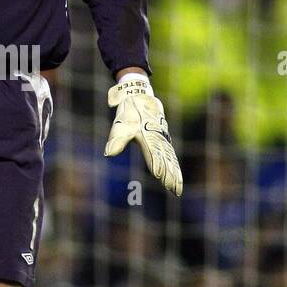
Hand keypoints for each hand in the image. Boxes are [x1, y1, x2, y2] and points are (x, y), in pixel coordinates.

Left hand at [103, 74, 182, 195]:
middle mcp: (157, 139)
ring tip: (177, 190)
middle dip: (169, 175)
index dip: (156, 164)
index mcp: (147, 136)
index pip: (152, 152)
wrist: (139, 96)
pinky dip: (175, 168)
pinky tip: (177, 179)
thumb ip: (117, 140)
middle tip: (173, 190)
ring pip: (170, 160)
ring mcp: (163, 140)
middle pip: (165, 160)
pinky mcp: (164, 141)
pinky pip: (171, 157)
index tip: (159, 176)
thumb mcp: (121, 124)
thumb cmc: (128, 112)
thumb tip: (109, 154)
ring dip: (174, 175)